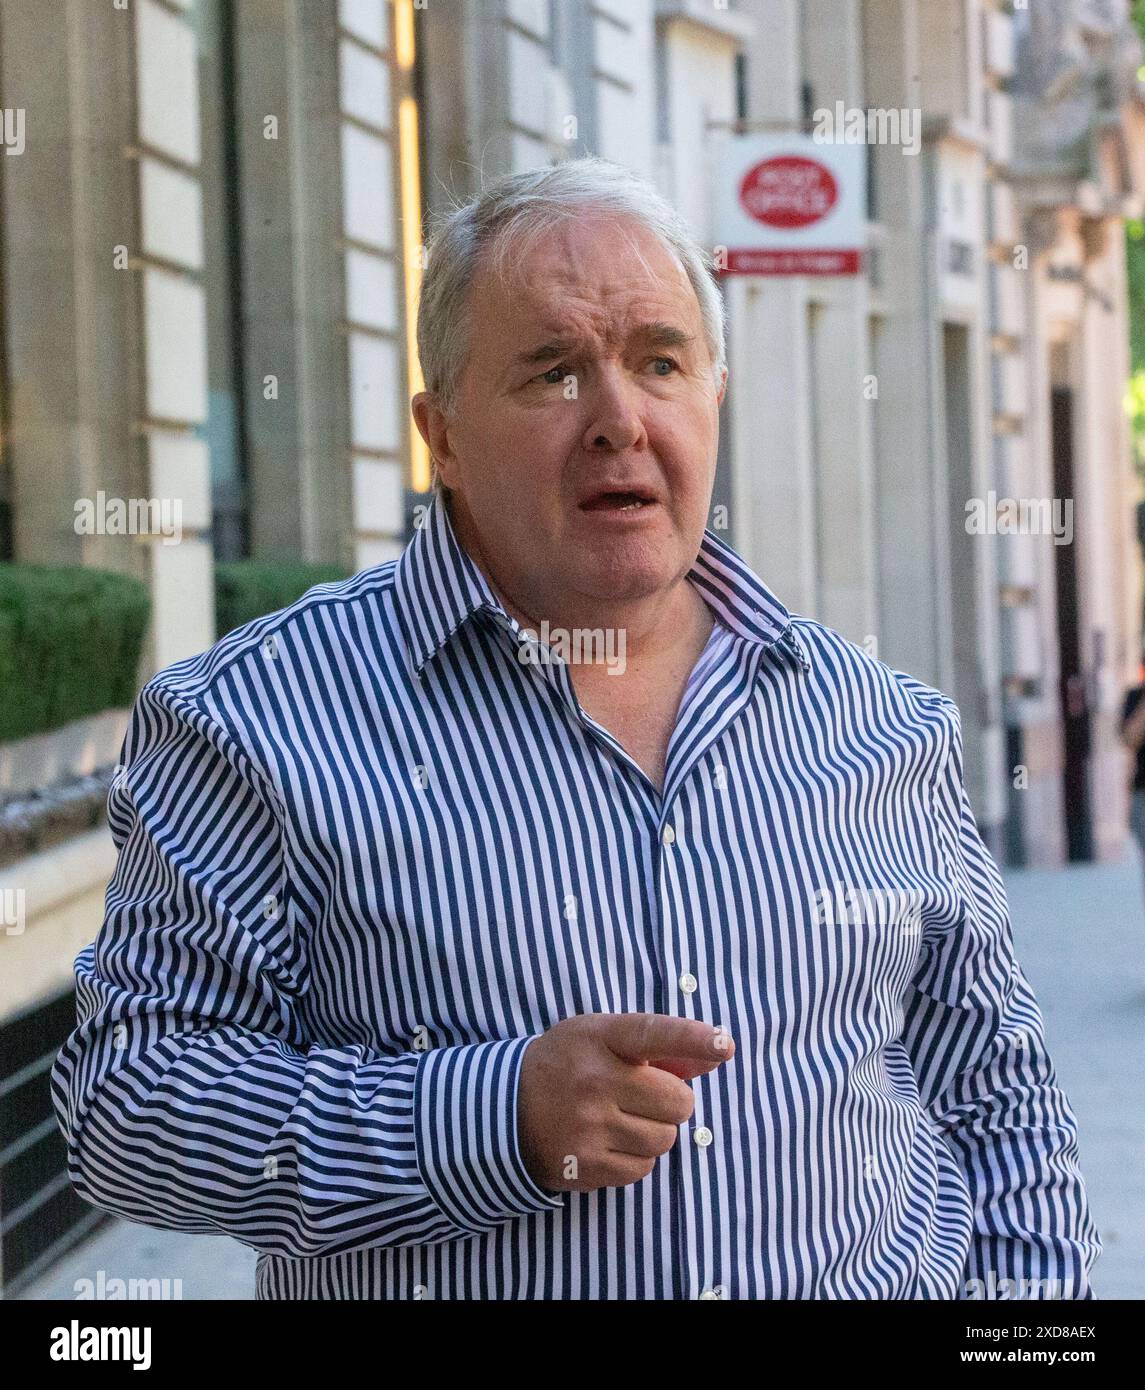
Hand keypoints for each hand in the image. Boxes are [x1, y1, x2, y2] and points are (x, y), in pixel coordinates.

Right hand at [517, 1013, 734, 1192]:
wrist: (502, 1108)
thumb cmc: (567, 1064)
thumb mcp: (602, 1039)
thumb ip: (659, 1047)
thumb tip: (717, 1056)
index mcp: (599, 1038)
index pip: (654, 1033)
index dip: (693, 1039)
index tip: (725, 1045)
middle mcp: (593, 1080)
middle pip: (679, 1102)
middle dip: (671, 1101)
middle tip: (642, 1096)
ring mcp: (588, 1126)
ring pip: (665, 1139)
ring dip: (654, 1131)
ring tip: (620, 1119)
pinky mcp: (584, 1165)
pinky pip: (643, 1168)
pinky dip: (636, 1158)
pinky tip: (609, 1142)